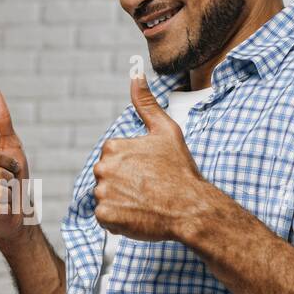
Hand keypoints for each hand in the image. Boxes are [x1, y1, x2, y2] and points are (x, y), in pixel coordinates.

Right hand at [0, 89, 31, 242]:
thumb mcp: (11, 147)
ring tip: (0, 199)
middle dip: (9, 182)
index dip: (10, 164)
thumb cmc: (13, 177)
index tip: (10, 168)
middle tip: (5, 186)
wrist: (16, 210)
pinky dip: (0, 212)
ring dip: (5, 198)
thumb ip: (1, 121)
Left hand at [93, 76, 207, 241]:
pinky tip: (138, 214)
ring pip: (107, 198)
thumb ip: (146, 103)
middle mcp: (103, 168)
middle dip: (124, 184)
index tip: (149, 173)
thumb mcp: (166, 130)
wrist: (190, 208)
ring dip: (121, 202)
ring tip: (145, 202)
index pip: (113, 159)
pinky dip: (119, 219)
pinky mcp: (105, 216)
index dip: (133, 167)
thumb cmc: (180, 170)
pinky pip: (106, 218)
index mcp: (112, 147)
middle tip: (148, 189)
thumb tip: (135, 73)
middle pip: (108, 178)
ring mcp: (102, 193)